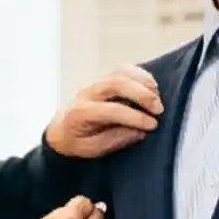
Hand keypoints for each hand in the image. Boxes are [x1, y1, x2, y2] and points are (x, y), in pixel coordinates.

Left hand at [46, 65, 162, 157]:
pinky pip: (121, 68)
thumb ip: (114, 140)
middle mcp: (87, 93)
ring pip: (119, 72)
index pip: (111, 110)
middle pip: (116, 84)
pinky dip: (139, 73)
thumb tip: (139, 131)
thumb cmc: (76, 142)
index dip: (134, 117)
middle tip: (159, 109)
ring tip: (157, 96)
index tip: (152, 125)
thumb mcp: (90, 149)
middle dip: (141, 95)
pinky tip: (151, 85)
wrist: (59, 129)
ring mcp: (94, 82)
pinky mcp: (102, 78)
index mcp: (81, 113)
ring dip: (143, 81)